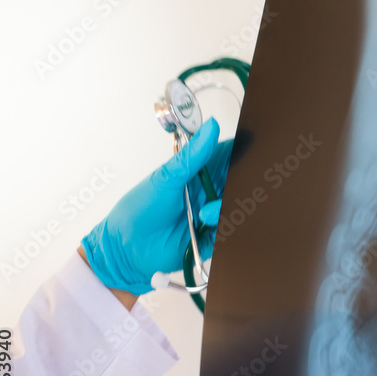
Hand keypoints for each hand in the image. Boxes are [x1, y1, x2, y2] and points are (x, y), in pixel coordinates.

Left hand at [80, 118, 230, 294]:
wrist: (128, 248)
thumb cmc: (140, 209)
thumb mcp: (165, 178)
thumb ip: (192, 156)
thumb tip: (211, 127)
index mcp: (198, 172)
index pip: (228, 155)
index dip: (240, 150)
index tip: (247, 150)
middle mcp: (209, 191)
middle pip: (240, 180)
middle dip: (240, 182)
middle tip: (227, 186)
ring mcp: (213, 213)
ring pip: (238, 204)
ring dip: (224, 206)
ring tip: (203, 214)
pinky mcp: (215, 236)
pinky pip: (231, 227)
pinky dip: (222, 223)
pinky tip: (204, 224)